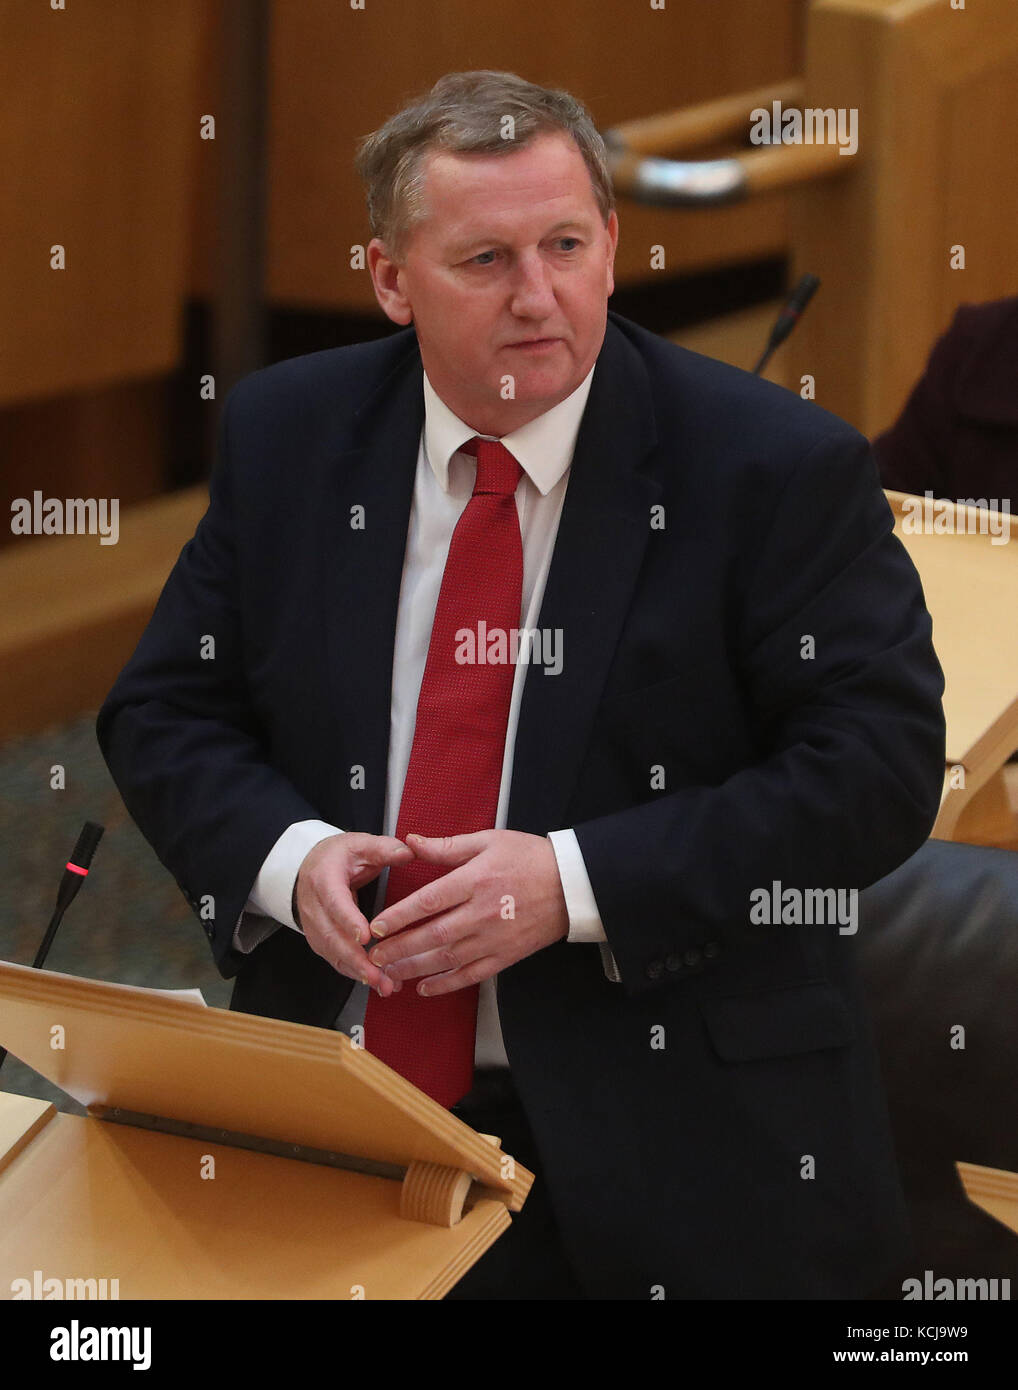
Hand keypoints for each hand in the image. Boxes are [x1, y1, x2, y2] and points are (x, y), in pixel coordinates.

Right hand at [294, 833, 414, 995]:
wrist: (310, 866)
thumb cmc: (338, 856)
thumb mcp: (359, 844)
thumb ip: (383, 848)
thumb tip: (408, 852)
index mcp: (323, 879)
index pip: (334, 902)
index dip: (348, 921)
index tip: (365, 937)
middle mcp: (314, 906)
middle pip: (332, 937)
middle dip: (356, 959)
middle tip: (379, 975)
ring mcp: (314, 926)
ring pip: (333, 953)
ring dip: (358, 972)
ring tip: (385, 985)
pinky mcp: (320, 940)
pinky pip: (336, 959)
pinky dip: (356, 973)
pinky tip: (378, 982)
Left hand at [365, 830, 569, 995]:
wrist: (571, 885)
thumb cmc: (530, 858)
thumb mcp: (488, 841)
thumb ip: (447, 846)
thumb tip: (410, 842)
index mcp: (476, 880)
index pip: (429, 902)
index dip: (400, 916)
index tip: (376, 926)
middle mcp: (482, 913)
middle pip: (433, 935)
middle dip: (399, 948)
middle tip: (373, 955)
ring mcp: (494, 939)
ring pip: (448, 959)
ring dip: (415, 968)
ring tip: (389, 972)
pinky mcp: (505, 956)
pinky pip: (471, 975)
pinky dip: (446, 984)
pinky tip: (425, 987)